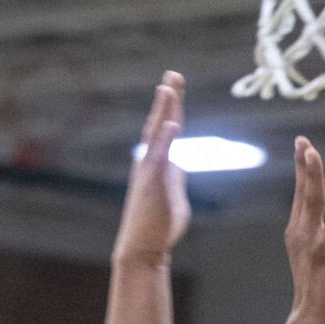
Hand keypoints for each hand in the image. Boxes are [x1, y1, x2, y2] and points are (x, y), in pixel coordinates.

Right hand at [113, 71, 190, 265]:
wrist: (143, 248)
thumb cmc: (159, 226)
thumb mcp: (173, 194)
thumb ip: (176, 175)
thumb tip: (180, 165)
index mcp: (159, 164)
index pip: (168, 129)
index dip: (173, 107)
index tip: (176, 85)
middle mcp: (150, 163)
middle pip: (160, 124)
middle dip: (167, 99)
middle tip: (173, 74)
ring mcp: (149, 172)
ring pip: (156, 135)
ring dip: (162, 111)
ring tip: (168, 89)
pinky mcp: (150, 185)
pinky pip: (158, 158)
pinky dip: (164, 140)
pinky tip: (170, 124)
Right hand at [285, 137, 324, 323]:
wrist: (315, 317)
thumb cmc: (324, 291)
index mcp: (301, 231)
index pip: (303, 195)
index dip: (303, 170)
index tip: (303, 147)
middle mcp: (302, 232)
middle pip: (304, 191)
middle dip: (304, 164)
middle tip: (303, 141)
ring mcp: (312, 242)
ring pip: (312, 201)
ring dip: (312, 176)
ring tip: (311, 153)